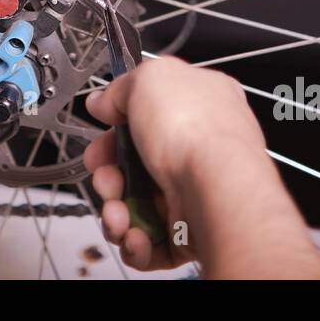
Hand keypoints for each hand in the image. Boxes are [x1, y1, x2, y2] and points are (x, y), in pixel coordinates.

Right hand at [84, 56, 319, 277]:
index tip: (102, 128)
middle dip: (109, 173)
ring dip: (116, 210)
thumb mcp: (149, 79)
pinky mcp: (191, 230)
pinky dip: (135, 241)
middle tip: (104, 175)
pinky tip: (134, 234)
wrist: (217, 189)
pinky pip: (150, 241)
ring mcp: (196, 190)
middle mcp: (201, 148)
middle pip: (137, 163)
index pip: (150, 112)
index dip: (119, 122)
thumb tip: (104, 100)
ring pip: (138, 204)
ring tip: (117, 212)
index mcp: (201, 104)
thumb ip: (122, 87)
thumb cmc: (195, 131)